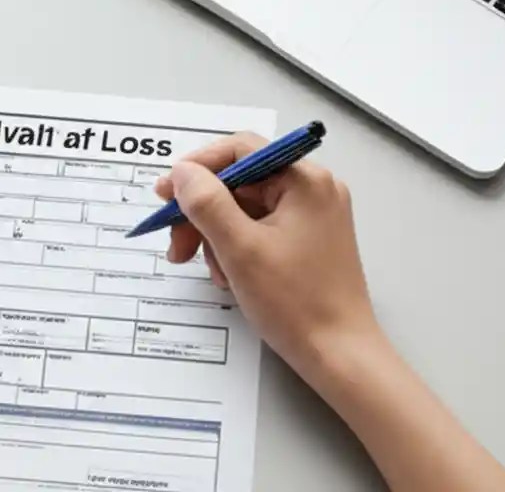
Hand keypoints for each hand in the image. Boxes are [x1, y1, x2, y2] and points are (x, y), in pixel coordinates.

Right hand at [156, 133, 379, 370]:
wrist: (339, 355)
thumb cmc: (297, 304)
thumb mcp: (240, 249)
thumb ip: (206, 203)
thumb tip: (182, 172)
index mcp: (305, 180)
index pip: (240, 150)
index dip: (197, 169)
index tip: (165, 194)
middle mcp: (313, 190)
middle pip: (240, 182)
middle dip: (203, 213)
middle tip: (178, 245)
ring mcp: (313, 216)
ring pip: (246, 209)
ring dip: (217, 236)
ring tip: (213, 272)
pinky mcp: (308, 240)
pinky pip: (260, 230)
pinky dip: (237, 249)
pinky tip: (231, 277)